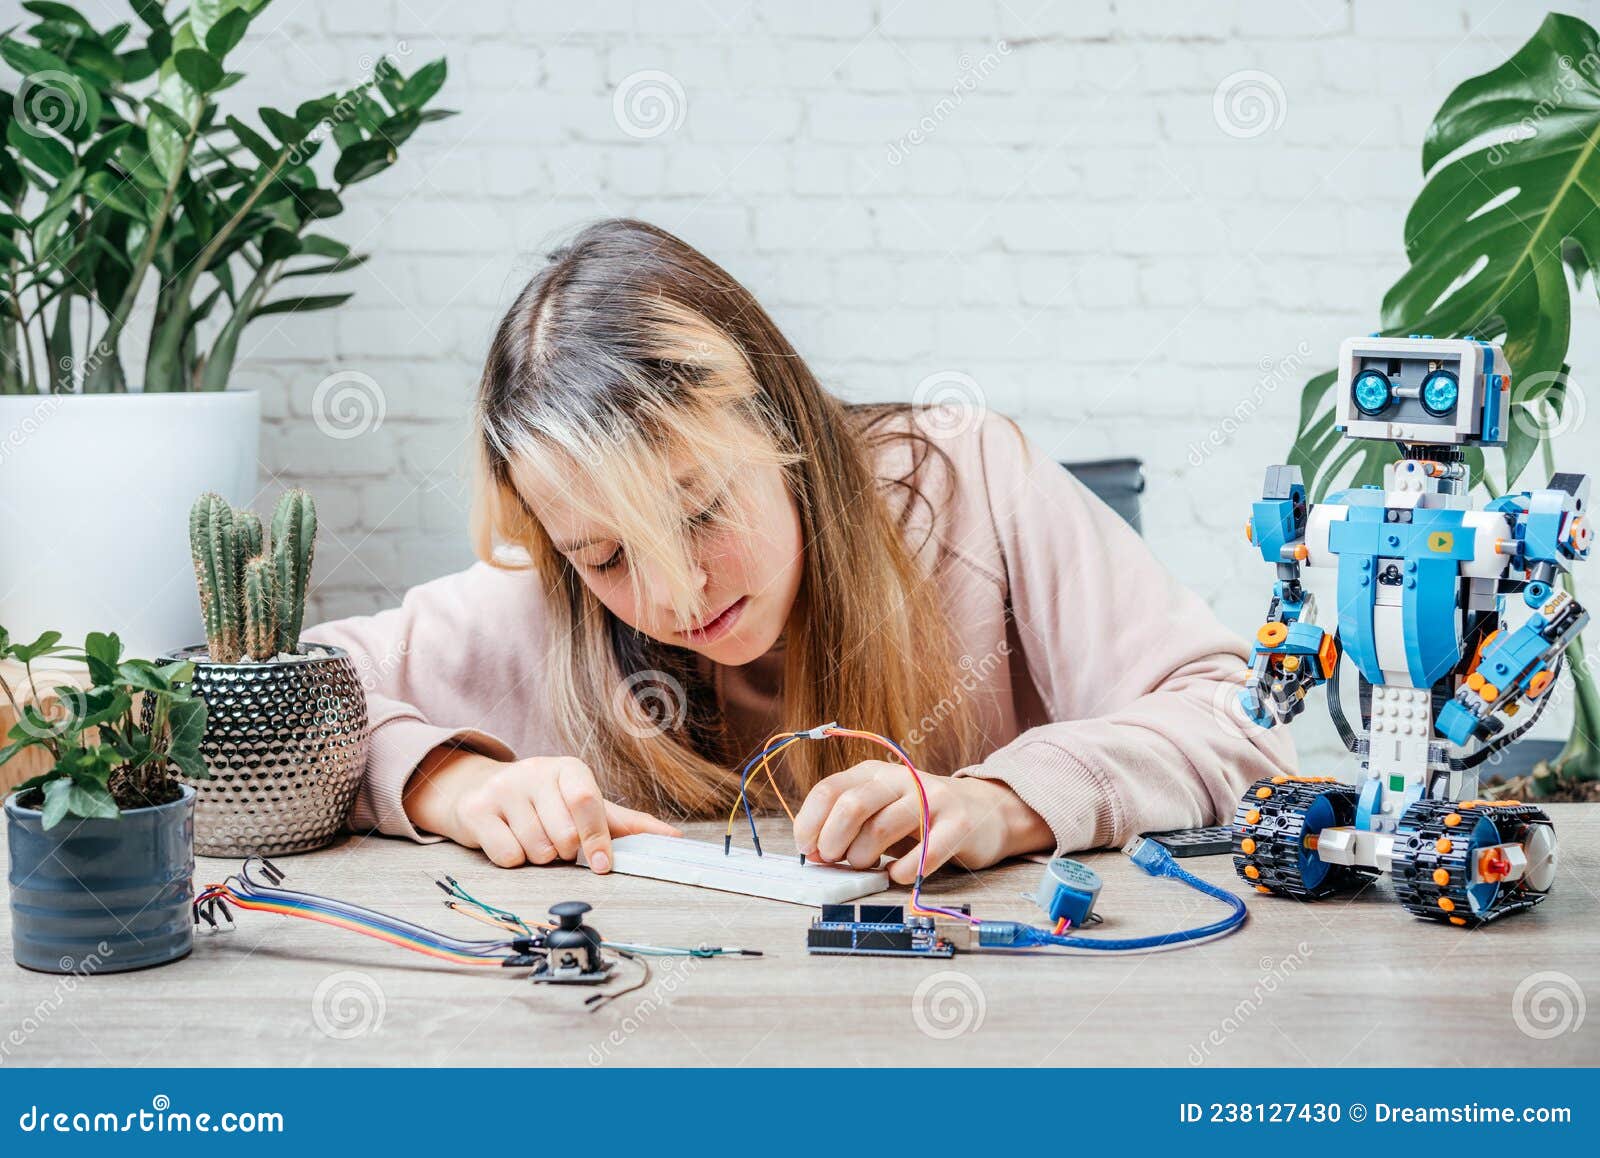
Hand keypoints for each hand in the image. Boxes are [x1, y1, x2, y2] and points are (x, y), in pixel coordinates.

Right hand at [404, 748, 681, 870]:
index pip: (588, 803)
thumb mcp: (584, 806)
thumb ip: (627, 824)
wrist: (482, 790)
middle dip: (565, 851)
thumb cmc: (545, 802)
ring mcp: (503, 788)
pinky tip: (508, 839)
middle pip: (564, 835)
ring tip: (532, 838)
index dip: (597, 839)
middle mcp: (535, 770)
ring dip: (540, 857)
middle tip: (556, 840)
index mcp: (568, 768)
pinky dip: (513, 859)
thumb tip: (673, 840)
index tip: (602, 866)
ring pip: (537, 849)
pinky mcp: (475, 809)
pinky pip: (507, 855)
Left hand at [791, 761, 1050, 884]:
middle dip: (834, 840)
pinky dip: (903, 871)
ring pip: (882, 828)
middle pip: (852, 805)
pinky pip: (924, 852)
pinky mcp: (958, 823)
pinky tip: (898, 874)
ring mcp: (932, 798)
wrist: (984, 811)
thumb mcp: (879, 809)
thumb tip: (814, 853)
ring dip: (865, 857)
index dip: (810, 823)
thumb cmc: (919, 817)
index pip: (829, 790)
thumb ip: (847, 824)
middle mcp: (901, 778)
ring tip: (868, 867)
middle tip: (835, 861)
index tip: (808, 850)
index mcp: (873, 773)